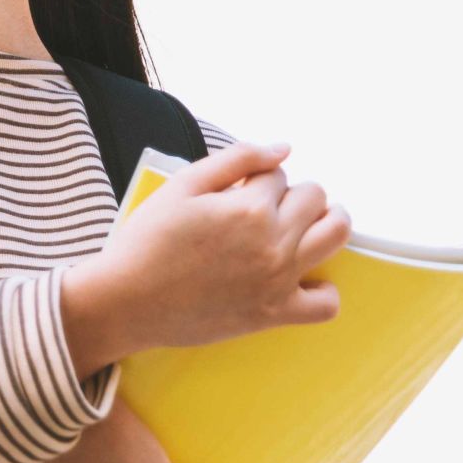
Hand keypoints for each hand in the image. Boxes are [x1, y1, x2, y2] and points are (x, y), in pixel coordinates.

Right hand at [60, 142, 347, 369]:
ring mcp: (279, 280)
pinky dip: (323, 289)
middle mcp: (273, 242)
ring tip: (304, 225)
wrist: (127, 301)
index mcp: (250, 207)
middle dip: (292, 194)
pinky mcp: (275, 314)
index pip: (279, 174)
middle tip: (265, 207)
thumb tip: (283, 148)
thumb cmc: (147, 241)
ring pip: (336, 236)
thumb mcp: (182, 185)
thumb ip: (236, 158)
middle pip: (315, 197)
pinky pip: (326, 304)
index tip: (237, 192)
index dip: (259, 178)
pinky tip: (302, 277)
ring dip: (327, 221)